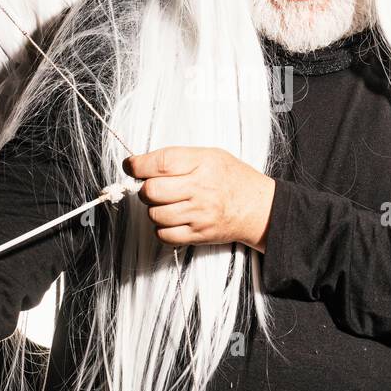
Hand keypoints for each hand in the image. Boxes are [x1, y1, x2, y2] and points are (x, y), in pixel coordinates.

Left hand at [125, 147, 275, 251]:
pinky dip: (161, 228)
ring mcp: (199, 215)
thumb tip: (142, 164)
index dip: (137, 165)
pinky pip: (164, 235)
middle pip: (151, 191)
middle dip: (144, 188)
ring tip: (167, 203)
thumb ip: (179, 158)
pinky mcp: (198, 235)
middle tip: (152, 187)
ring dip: (154, 209)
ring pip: (154, 214)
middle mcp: (200, 189)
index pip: (160, 163)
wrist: (260, 208)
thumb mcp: (211, 155)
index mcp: (203, 164)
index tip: (130, 165)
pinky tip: (172, 219)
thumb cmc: (233, 178)